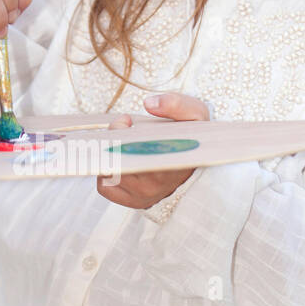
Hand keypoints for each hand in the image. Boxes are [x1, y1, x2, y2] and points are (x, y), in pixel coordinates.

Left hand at [96, 92, 209, 208]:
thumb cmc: (194, 136)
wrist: (199, 160)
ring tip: (122, 144)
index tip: (126, 121)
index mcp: (170, 164)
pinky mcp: (134, 202)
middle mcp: (155, 185)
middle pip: (116, 162)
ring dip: (110, 154)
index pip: (131, 150)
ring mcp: (144, 196)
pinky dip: (106, 172)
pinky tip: (120, 159)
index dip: (120, 131)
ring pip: (109, 173)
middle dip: (113, 140)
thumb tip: (149, 103)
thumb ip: (177, 104)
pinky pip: (105, 188)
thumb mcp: (195, 113)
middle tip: (122, 128)